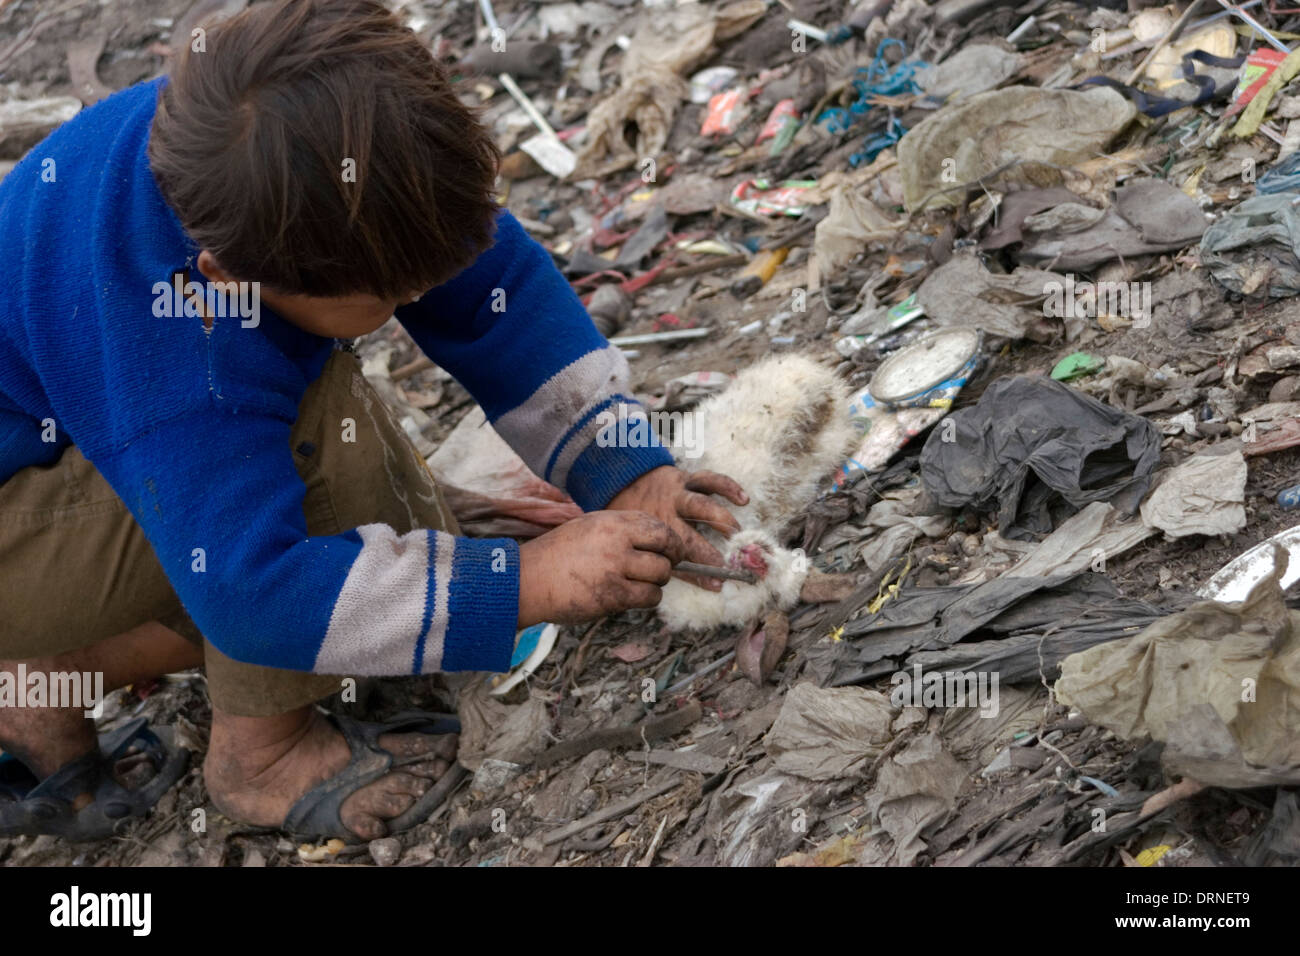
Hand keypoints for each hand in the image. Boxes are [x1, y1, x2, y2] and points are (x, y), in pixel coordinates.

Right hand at [517, 511, 684, 626]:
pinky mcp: (613, 596)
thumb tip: (655, 540)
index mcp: (612, 522)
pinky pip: (649, 597)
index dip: (670, 540)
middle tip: (664, 567)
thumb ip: (621, 529)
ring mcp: (616, 569)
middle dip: (671, 560)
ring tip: (641, 584)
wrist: (529, 580)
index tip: (670, 550)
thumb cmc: (558, 553)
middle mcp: (617, 542)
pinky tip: (633, 596)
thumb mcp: (589, 526)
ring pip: (661, 575)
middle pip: (667, 547)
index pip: (658, 526)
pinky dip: (647, 598)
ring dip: (657, 582)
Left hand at [607, 466, 748, 590]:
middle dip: (710, 552)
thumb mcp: (637, 537)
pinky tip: (743, 499)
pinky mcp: (687, 478)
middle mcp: (667, 514)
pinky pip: (709, 479)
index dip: (699, 573)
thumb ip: (655, 556)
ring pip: (702, 506)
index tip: (717, 585)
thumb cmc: (633, 515)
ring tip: (738, 532)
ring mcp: (678, 495)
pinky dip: (727, 487)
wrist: (622, 477)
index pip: (678, 558)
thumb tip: (670, 584)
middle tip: (728, 565)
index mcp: (655, 532)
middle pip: (690, 536)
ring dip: (722, 520)